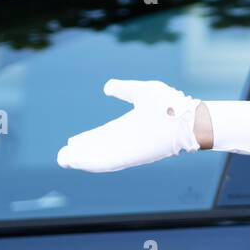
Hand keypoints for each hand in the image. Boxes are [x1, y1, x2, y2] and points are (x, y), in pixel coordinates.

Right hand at [57, 79, 201, 172]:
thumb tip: (107, 87)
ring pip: (102, 158)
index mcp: (130, 126)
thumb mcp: (141, 91)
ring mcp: (131, 150)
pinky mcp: (133, 157)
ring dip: (83, 160)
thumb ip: (123, 90)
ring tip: (64, 160)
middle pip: (100, 149)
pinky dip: (93, 162)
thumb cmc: (171, 104)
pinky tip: (78, 162)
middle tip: (62, 157)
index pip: (105, 135)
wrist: (187, 116)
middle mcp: (129, 140)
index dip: (89, 139)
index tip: (73, 142)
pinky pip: (109, 162)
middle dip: (81, 153)